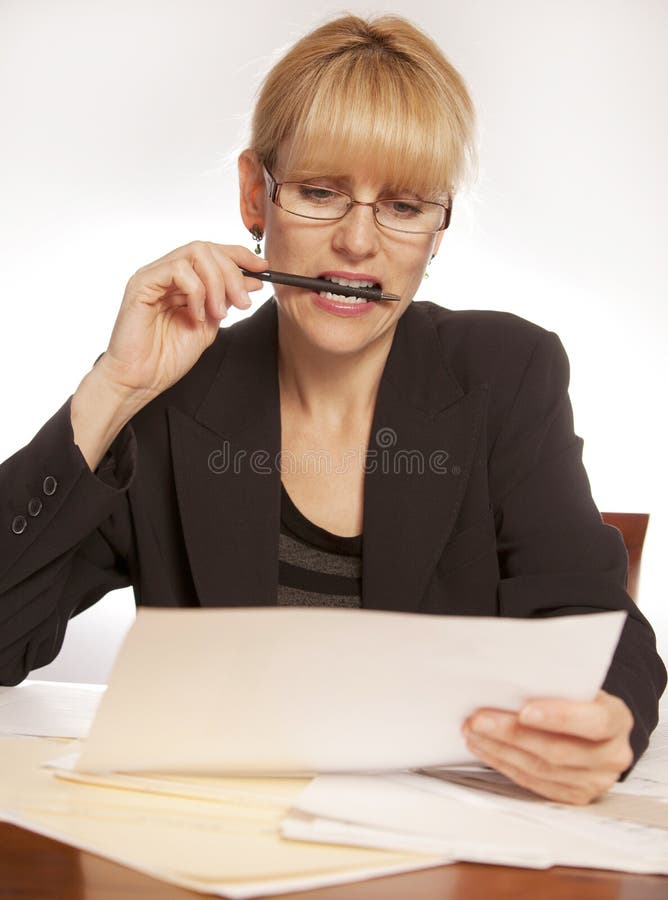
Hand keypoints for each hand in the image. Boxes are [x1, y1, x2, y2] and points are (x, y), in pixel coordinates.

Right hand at [97, 241, 267, 401]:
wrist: (143, 379)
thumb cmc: (167, 357)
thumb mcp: (209, 325)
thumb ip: (226, 301)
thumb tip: (253, 281)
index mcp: (181, 280)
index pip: (212, 252)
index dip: (240, 256)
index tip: (263, 268)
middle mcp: (166, 273)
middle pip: (207, 249)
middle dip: (232, 274)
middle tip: (242, 303)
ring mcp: (153, 276)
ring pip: (195, 254)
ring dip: (216, 283)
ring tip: (218, 313)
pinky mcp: (141, 283)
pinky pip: (177, 269)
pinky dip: (196, 292)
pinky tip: (195, 316)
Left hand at [462, 690, 633, 803]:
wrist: (595, 726)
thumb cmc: (579, 698)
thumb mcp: (577, 685)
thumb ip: (554, 686)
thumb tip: (509, 682)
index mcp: (617, 720)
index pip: (593, 722)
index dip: (558, 717)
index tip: (524, 710)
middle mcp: (613, 755)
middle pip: (558, 750)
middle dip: (512, 734)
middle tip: (479, 719)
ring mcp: (595, 781)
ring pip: (542, 770)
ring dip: (500, 750)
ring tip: (473, 732)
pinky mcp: (575, 796)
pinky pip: (534, 783)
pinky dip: (504, 764)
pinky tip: (485, 749)